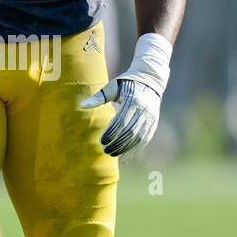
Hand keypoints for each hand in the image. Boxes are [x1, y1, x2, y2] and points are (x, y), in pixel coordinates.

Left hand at [80, 33, 171, 157]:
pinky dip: (135, 150)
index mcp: (133, 100)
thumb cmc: (127, 82)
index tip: (102, 141)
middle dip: (118, 143)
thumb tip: (82, 105)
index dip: (112, 133)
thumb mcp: (113, 86)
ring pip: (139, 138)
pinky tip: (126, 157)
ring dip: (126, 149)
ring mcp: (151, 118)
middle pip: (131, 132)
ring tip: (113, 155)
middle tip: (106, 151)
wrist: (150, 79)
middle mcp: (144, 110)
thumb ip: (99, 97)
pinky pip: (145, 139)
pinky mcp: (154, 123)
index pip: (122, 121)